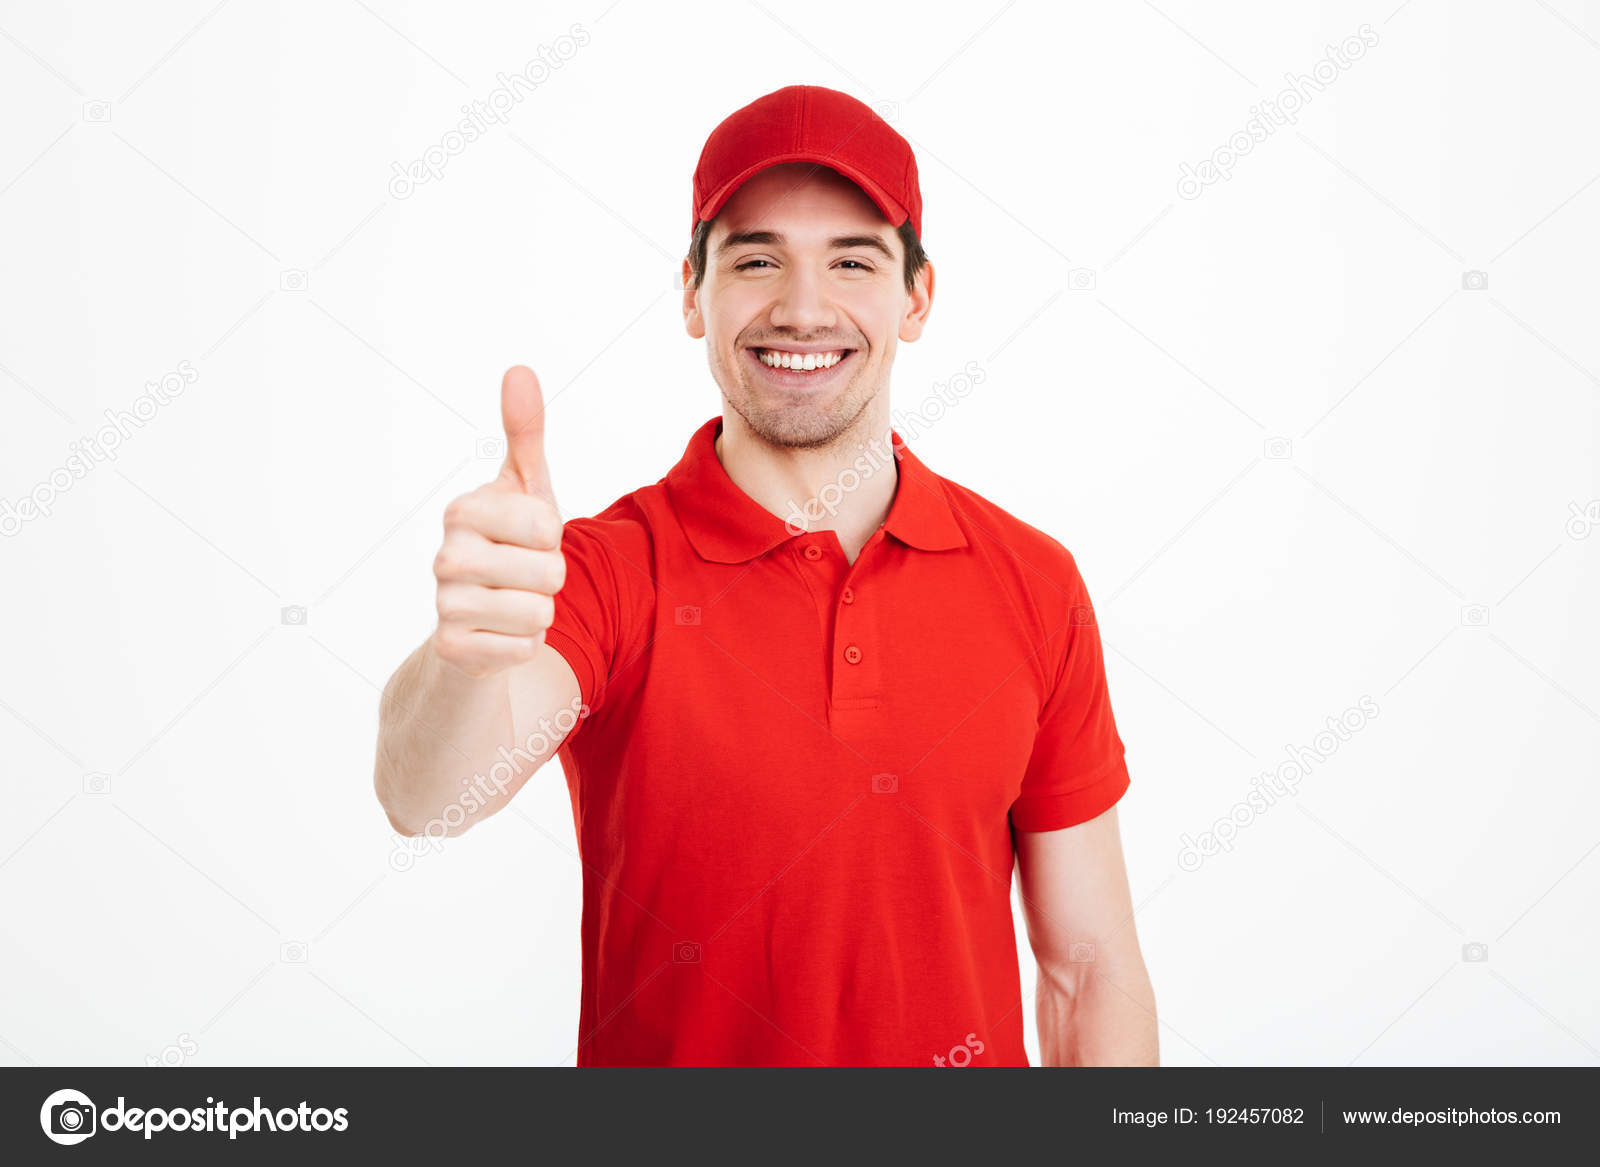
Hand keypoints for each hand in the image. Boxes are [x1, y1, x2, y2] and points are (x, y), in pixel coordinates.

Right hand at [431, 366, 565, 677]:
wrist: (476, 621)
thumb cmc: (509, 547)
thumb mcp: (525, 489)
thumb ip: (525, 433)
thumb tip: (519, 370)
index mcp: (463, 511)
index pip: (546, 525)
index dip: (552, 538)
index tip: (529, 539)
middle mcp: (445, 556)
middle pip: (549, 573)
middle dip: (551, 579)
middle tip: (524, 576)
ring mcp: (443, 606)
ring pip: (539, 614)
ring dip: (540, 613)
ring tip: (513, 603)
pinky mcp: (452, 651)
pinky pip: (525, 649)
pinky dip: (525, 645)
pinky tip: (501, 634)